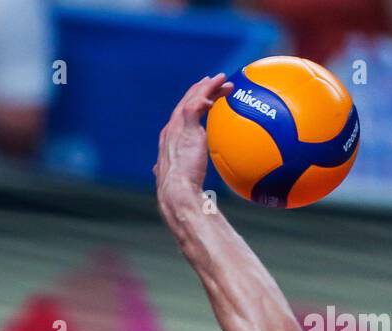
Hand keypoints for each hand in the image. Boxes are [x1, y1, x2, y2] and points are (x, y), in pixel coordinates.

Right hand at [154, 75, 231, 203]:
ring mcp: (175, 127)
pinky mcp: (183, 128)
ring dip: (207, 87)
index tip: (205, 97)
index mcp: (169, 138)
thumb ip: (180, 170)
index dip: (192, 102)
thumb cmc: (180, 190)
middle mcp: (171, 129)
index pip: (182, 114)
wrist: (176, 191)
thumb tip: (178, 175)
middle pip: (186, 102)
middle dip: (200, 89)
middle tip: (215, 81)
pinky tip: (216, 94)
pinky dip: (204, 96)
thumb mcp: (178, 177)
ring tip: (222, 79)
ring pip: (192, 99)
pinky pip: (195, 106)